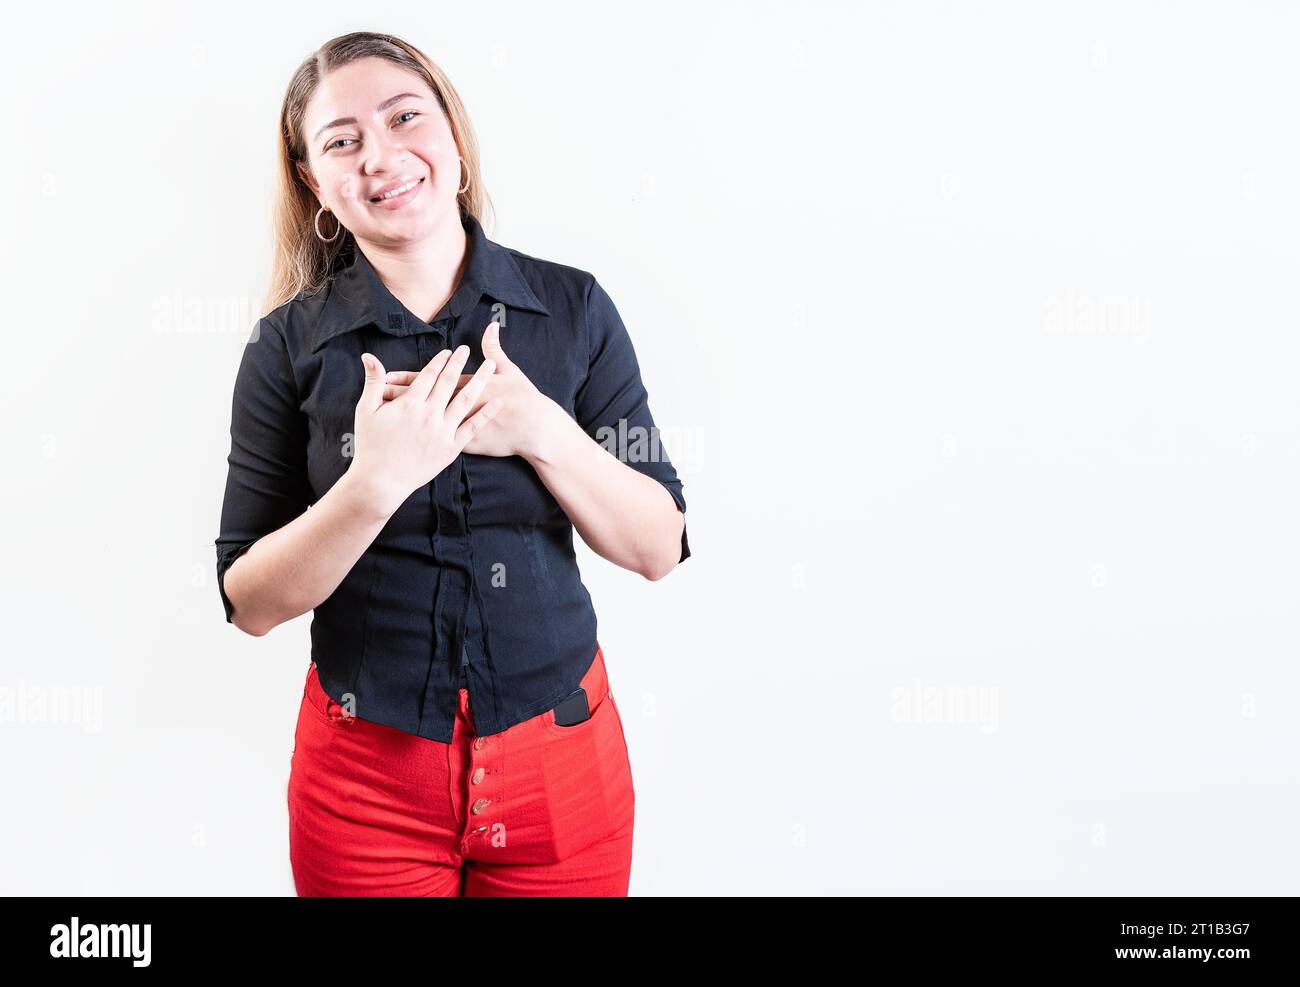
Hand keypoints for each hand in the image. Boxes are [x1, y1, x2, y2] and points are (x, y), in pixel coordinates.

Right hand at [349, 344, 500, 514]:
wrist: (381, 481)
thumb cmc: (370, 446)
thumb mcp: (366, 411)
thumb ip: (372, 382)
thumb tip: (368, 356)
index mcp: (409, 403)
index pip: (429, 375)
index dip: (440, 361)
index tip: (449, 351)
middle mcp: (429, 414)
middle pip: (449, 382)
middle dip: (459, 363)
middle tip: (468, 350)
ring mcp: (442, 431)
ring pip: (465, 400)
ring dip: (480, 381)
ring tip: (490, 366)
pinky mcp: (451, 448)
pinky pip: (472, 428)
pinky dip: (486, 414)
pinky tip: (497, 402)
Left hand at [379, 320, 556, 458]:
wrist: (536, 429)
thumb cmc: (524, 398)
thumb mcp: (510, 370)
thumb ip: (496, 349)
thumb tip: (492, 326)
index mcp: (464, 387)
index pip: (428, 381)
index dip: (406, 379)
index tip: (386, 377)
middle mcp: (457, 408)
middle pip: (422, 401)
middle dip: (397, 398)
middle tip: (376, 394)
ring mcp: (460, 428)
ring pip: (425, 423)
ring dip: (404, 420)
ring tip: (384, 416)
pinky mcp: (466, 445)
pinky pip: (439, 443)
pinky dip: (421, 441)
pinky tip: (406, 441)